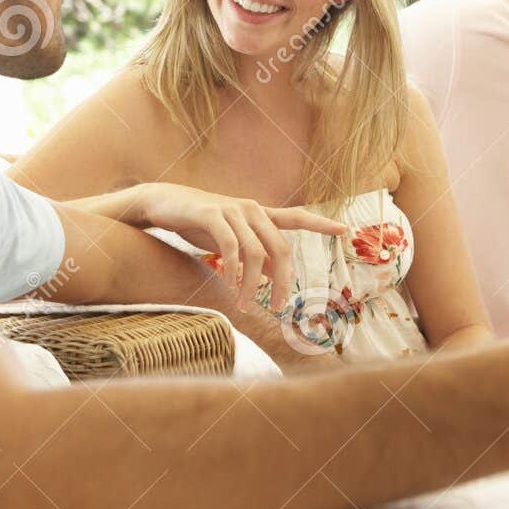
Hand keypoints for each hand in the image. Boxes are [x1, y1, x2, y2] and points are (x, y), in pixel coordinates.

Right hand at [137, 183, 348, 312]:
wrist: (165, 203)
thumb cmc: (201, 223)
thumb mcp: (232, 241)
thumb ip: (254, 256)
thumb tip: (275, 278)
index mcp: (260, 214)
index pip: (296, 217)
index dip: (320, 225)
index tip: (344, 230)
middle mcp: (252, 209)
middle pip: (281, 248)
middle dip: (283, 280)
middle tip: (279, 306)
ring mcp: (233, 210)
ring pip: (256, 253)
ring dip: (252, 284)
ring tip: (245, 304)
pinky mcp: (212, 214)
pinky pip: (231, 247)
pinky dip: (233, 270)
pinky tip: (231, 285)